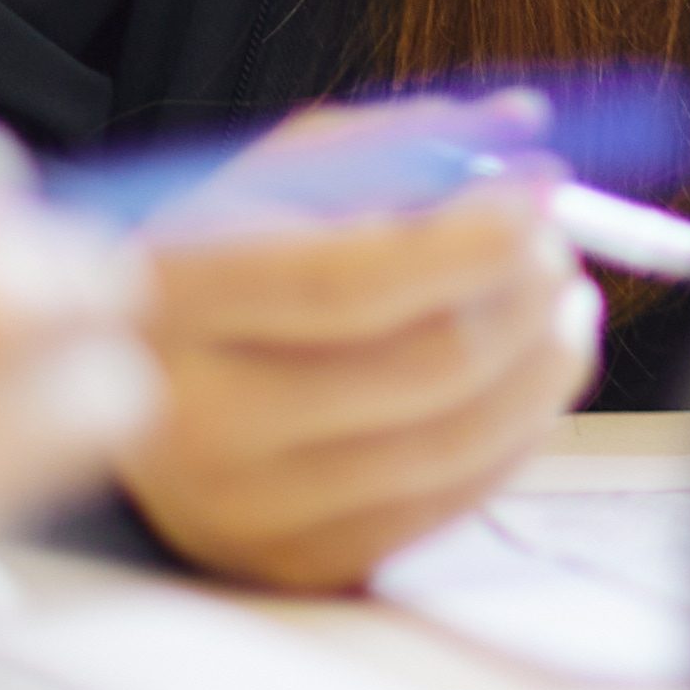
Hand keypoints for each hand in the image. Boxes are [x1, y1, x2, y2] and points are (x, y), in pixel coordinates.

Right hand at [111, 90, 599, 590]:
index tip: (541, 194)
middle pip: (425, 365)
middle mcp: (194, 418)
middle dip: (526, 293)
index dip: (465, 242)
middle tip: (560, 247)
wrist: (126, 395)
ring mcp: (247, 508)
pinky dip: (521, 427)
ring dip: (548, 360)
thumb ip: (397, 140)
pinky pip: (455, 499)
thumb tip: (523, 128)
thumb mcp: (277, 178)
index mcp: (175, 300)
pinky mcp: (300, 562)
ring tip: (564, 302)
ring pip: (460, 438)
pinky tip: (528, 375)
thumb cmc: (226, 263)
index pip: (345, 282)